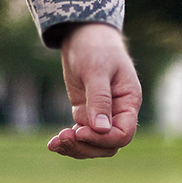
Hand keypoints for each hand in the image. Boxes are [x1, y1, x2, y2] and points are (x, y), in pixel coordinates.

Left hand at [49, 22, 141, 158]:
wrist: (84, 35)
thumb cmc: (95, 48)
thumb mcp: (96, 71)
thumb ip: (100, 100)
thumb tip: (101, 129)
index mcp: (129, 102)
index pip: (123, 134)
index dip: (102, 138)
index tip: (79, 131)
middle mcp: (119, 113)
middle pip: (108, 145)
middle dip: (86, 146)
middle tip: (62, 137)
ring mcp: (102, 115)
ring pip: (94, 145)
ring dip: (75, 148)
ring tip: (54, 143)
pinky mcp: (86, 114)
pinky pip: (81, 136)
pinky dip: (68, 142)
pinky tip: (52, 143)